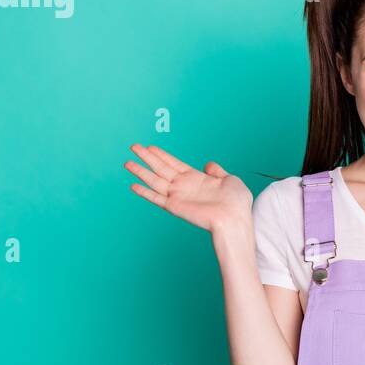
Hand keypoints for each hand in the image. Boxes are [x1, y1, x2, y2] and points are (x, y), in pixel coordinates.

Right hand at [125, 143, 252, 233]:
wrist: (234, 218)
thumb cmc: (236, 202)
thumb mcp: (230, 179)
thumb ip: (217, 171)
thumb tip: (208, 164)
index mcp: (197, 178)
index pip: (175, 164)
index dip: (162, 155)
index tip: (150, 147)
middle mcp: (185, 186)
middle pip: (161, 168)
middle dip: (147, 158)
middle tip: (134, 147)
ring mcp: (178, 196)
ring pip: (154, 180)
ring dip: (141, 171)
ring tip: (127, 162)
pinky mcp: (175, 207)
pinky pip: (156, 198)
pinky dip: (144, 192)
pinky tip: (133, 185)